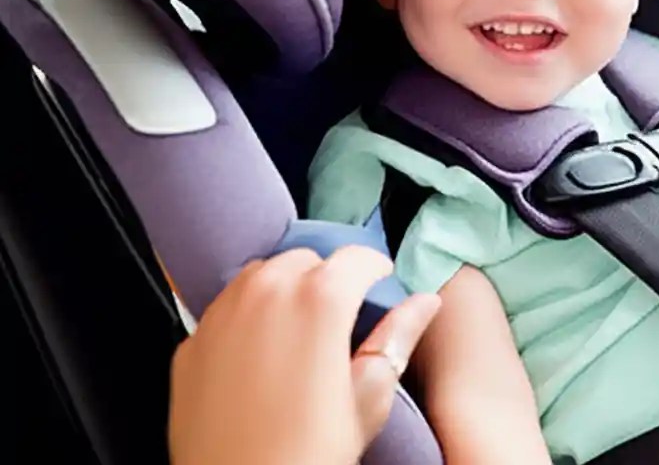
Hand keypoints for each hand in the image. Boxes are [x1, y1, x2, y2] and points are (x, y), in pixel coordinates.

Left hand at [168, 246, 439, 464]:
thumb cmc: (307, 454)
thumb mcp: (369, 397)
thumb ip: (398, 337)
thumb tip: (424, 303)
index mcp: (319, 299)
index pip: (356, 257)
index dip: (375, 270)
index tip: (380, 286)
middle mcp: (265, 293)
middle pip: (306, 259)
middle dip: (328, 280)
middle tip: (342, 319)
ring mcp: (221, 315)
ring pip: (261, 275)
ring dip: (285, 290)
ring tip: (301, 332)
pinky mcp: (192, 342)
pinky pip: (226, 308)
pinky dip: (248, 316)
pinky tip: (262, 354)